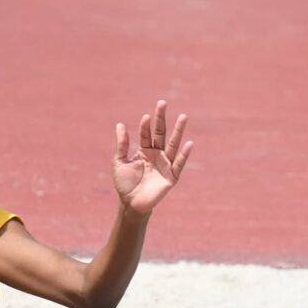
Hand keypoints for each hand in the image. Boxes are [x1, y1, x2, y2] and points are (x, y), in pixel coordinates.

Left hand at [112, 100, 192, 214]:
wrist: (131, 204)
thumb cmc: (125, 184)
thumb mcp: (119, 162)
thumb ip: (122, 144)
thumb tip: (120, 124)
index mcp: (144, 150)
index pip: (146, 133)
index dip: (146, 125)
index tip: (146, 117)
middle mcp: (156, 154)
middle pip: (161, 133)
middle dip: (162, 119)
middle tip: (162, 103)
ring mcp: (165, 164)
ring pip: (173, 144)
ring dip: (178, 131)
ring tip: (183, 116)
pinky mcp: (172, 176)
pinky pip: (179, 163)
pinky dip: (184, 154)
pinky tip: (189, 143)